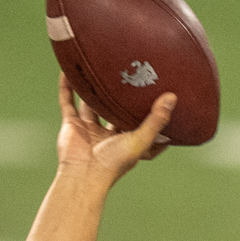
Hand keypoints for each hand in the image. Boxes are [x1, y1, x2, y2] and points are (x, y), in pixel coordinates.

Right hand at [56, 75, 175, 187]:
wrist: (83, 175)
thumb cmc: (114, 163)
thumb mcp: (141, 140)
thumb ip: (157, 120)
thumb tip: (173, 97)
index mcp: (125, 139)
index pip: (137, 120)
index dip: (144, 108)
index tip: (154, 91)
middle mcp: (106, 134)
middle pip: (112, 108)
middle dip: (117, 93)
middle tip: (126, 71)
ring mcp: (87, 128)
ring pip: (89, 103)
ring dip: (91, 87)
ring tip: (96, 65)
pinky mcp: (70, 125)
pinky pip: (67, 102)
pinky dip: (66, 87)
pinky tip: (68, 70)